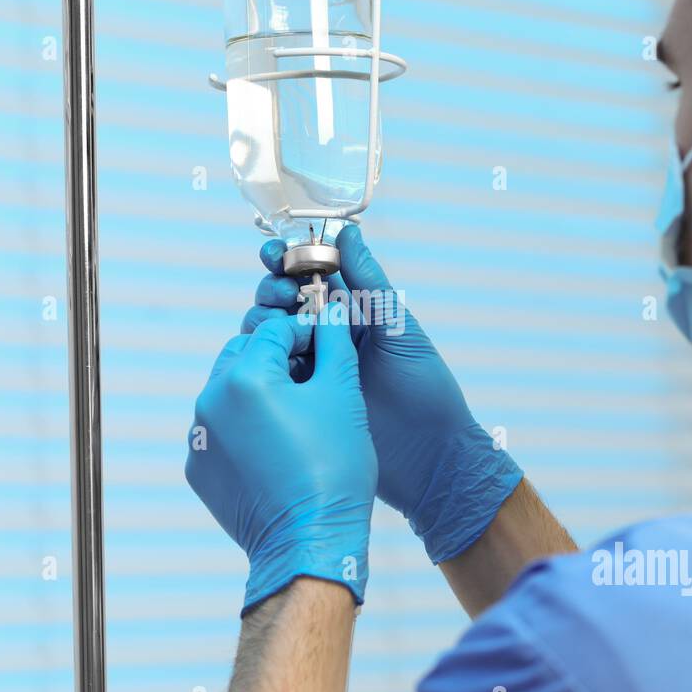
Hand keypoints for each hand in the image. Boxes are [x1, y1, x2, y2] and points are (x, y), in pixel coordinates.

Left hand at [185, 303, 376, 613]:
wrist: (309, 543)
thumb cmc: (334, 469)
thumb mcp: (343, 395)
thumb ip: (333, 342)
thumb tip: (329, 310)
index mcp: (245, 377)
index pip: (275, 329)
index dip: (307, 333)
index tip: (327, 349)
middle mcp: (210, 401)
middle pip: (244, 356)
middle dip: (277, 359)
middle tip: (312, 379)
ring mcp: (198, 437)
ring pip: (229, 393)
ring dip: (259, 392)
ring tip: (297, 413)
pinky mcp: (197, 468)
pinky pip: (219, 431)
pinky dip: (244, 428)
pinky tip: (277, 446)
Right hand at [243, 225, 522, 563]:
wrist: (429, 459)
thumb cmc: (426, 391)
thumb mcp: (397, 330)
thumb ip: (369, 284)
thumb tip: (347, 231)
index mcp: (355, 313)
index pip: (315, 276)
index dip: (291, 260)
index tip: (277, 254)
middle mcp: (329, 337)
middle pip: (283, 302)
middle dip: (274, 289)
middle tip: (282, 294)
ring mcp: (312, 369)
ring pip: (271, 335)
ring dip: (265, 322)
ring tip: (275, 327)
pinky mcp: (300, 400)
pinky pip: (270, 373)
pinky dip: (262, 360)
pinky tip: (265, 359)